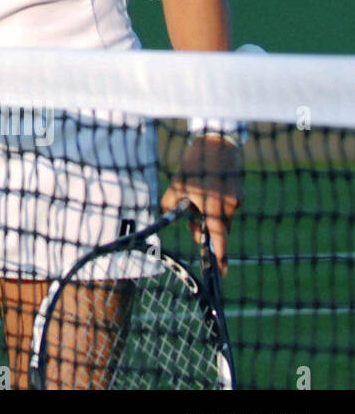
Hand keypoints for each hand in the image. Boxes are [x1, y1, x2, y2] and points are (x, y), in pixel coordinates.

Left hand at [161, 135, 243, 272]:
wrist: (217, 141)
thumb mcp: (176, 184)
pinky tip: (211, 187)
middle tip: (191, 220)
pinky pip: (228, 208)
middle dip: (204, 229)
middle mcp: (228, 204)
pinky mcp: (241, 194)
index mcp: (212, 203)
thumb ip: (172, 205)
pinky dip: (218, 205)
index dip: (220, 254)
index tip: (222, 272)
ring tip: (199, 192)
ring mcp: (237, 199)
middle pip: (217, 229)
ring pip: (222, 218)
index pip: (217, 234)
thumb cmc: (192, 164)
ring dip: (210, 215)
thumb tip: (178, 223)